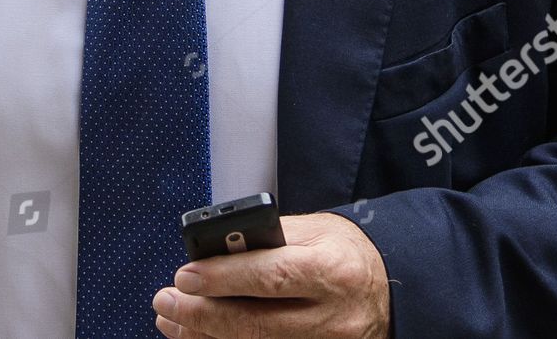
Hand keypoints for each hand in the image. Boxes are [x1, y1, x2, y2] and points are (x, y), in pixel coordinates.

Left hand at [152, 211, 389, 337]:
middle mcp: (332, 316)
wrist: (390, 288)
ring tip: (172, 320)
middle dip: (203, 315)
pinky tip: (201, 337)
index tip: (185, 274)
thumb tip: (214, 250)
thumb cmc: (346, 252)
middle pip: (257, 324)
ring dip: (206, 337)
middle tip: (166, 301)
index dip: (224, 278)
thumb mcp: (316, 229)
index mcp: (333, 269)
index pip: (272, 276)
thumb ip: (269, 238)